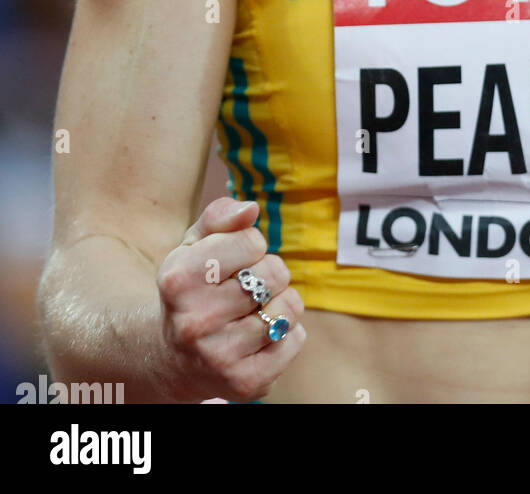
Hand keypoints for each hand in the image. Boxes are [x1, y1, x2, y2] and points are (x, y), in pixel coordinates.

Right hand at [155, 197, 305, 402]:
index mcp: (179, 279)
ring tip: (254, 310)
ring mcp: (219, 356)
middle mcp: (195, 320)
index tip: (232, 261)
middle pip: (275, 273)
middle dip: (268, 273)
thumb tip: (250, 209)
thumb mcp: (194, 245)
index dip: (250, 246)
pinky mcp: (243, 384)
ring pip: (289, 308)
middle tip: (245, 288)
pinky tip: (261, 337)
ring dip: (280, 303)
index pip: (252, 240)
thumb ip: (220, 216)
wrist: (171, 357)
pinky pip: (295, 340)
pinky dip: (288, 334)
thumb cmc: (192, 287)